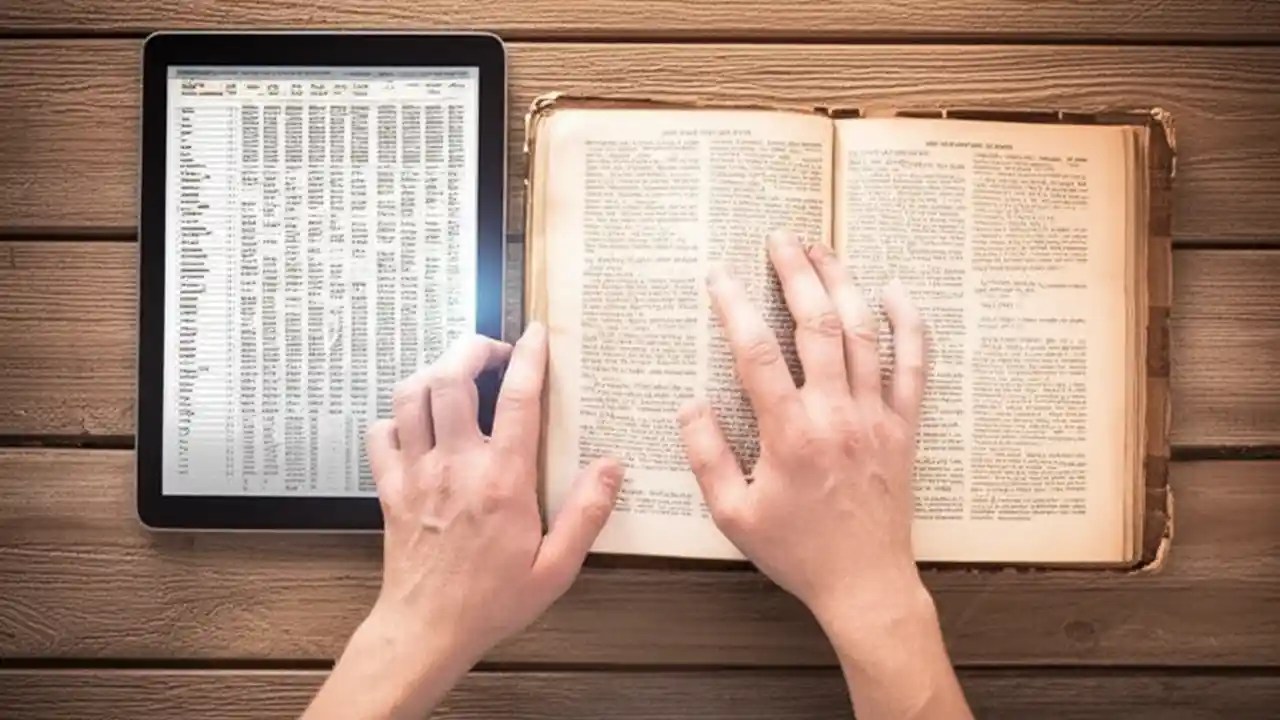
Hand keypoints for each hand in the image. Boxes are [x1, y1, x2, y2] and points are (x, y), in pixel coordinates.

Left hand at [305, 324, 622, 718]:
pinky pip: (381, 432)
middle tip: (494, 350)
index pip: (517, 399)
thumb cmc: (491, 602)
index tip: (536, 335)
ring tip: (458, 374)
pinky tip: (418, 423)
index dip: (529, 357)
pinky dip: (396, 416)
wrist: (426, 632)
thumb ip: (587, 513)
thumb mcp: (556, 568)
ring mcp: (417, 473)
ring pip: (410, 395)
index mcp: (502, 481)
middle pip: (451, 377)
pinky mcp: (390, 488)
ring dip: (434, 372)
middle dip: (472, 347)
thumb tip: (611, 466)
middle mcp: (455, 466)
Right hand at [678, 229, 927, 641]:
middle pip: (816, 324)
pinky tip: (894, 291)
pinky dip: (907, 323)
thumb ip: (706, 456)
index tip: (719, 275)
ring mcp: (875, 416)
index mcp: (789, 434)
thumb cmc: (797, 551)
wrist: (865, 583)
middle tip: (780, 239)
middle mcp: (835, 414)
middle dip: (795, 273)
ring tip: (823, 249)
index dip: (735, 306)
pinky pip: (913, 365)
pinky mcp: (903, 426)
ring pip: (863, 332)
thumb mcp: (733, 514)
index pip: (757, 352)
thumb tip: (690, 404)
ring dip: (842, 284)